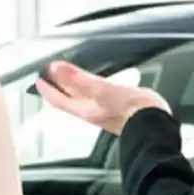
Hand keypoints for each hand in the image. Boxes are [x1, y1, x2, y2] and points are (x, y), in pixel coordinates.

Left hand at [35, 61, 169, 134]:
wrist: (155, 125)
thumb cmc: (131, 111)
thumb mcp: (100, 90)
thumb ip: (78, 79)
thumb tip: (56, 69)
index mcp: (85, 109)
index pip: (59, 100)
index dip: (48, 89)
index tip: (39, 79)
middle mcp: (92, 112)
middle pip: (69, 100)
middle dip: (59, 89)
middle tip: (51, 78)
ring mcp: (105, 112)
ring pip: (83, 100)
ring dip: (74, 89)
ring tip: (70, 79)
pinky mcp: (118, 109)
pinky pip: (98, 98)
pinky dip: (92, 89)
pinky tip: (98, 86)